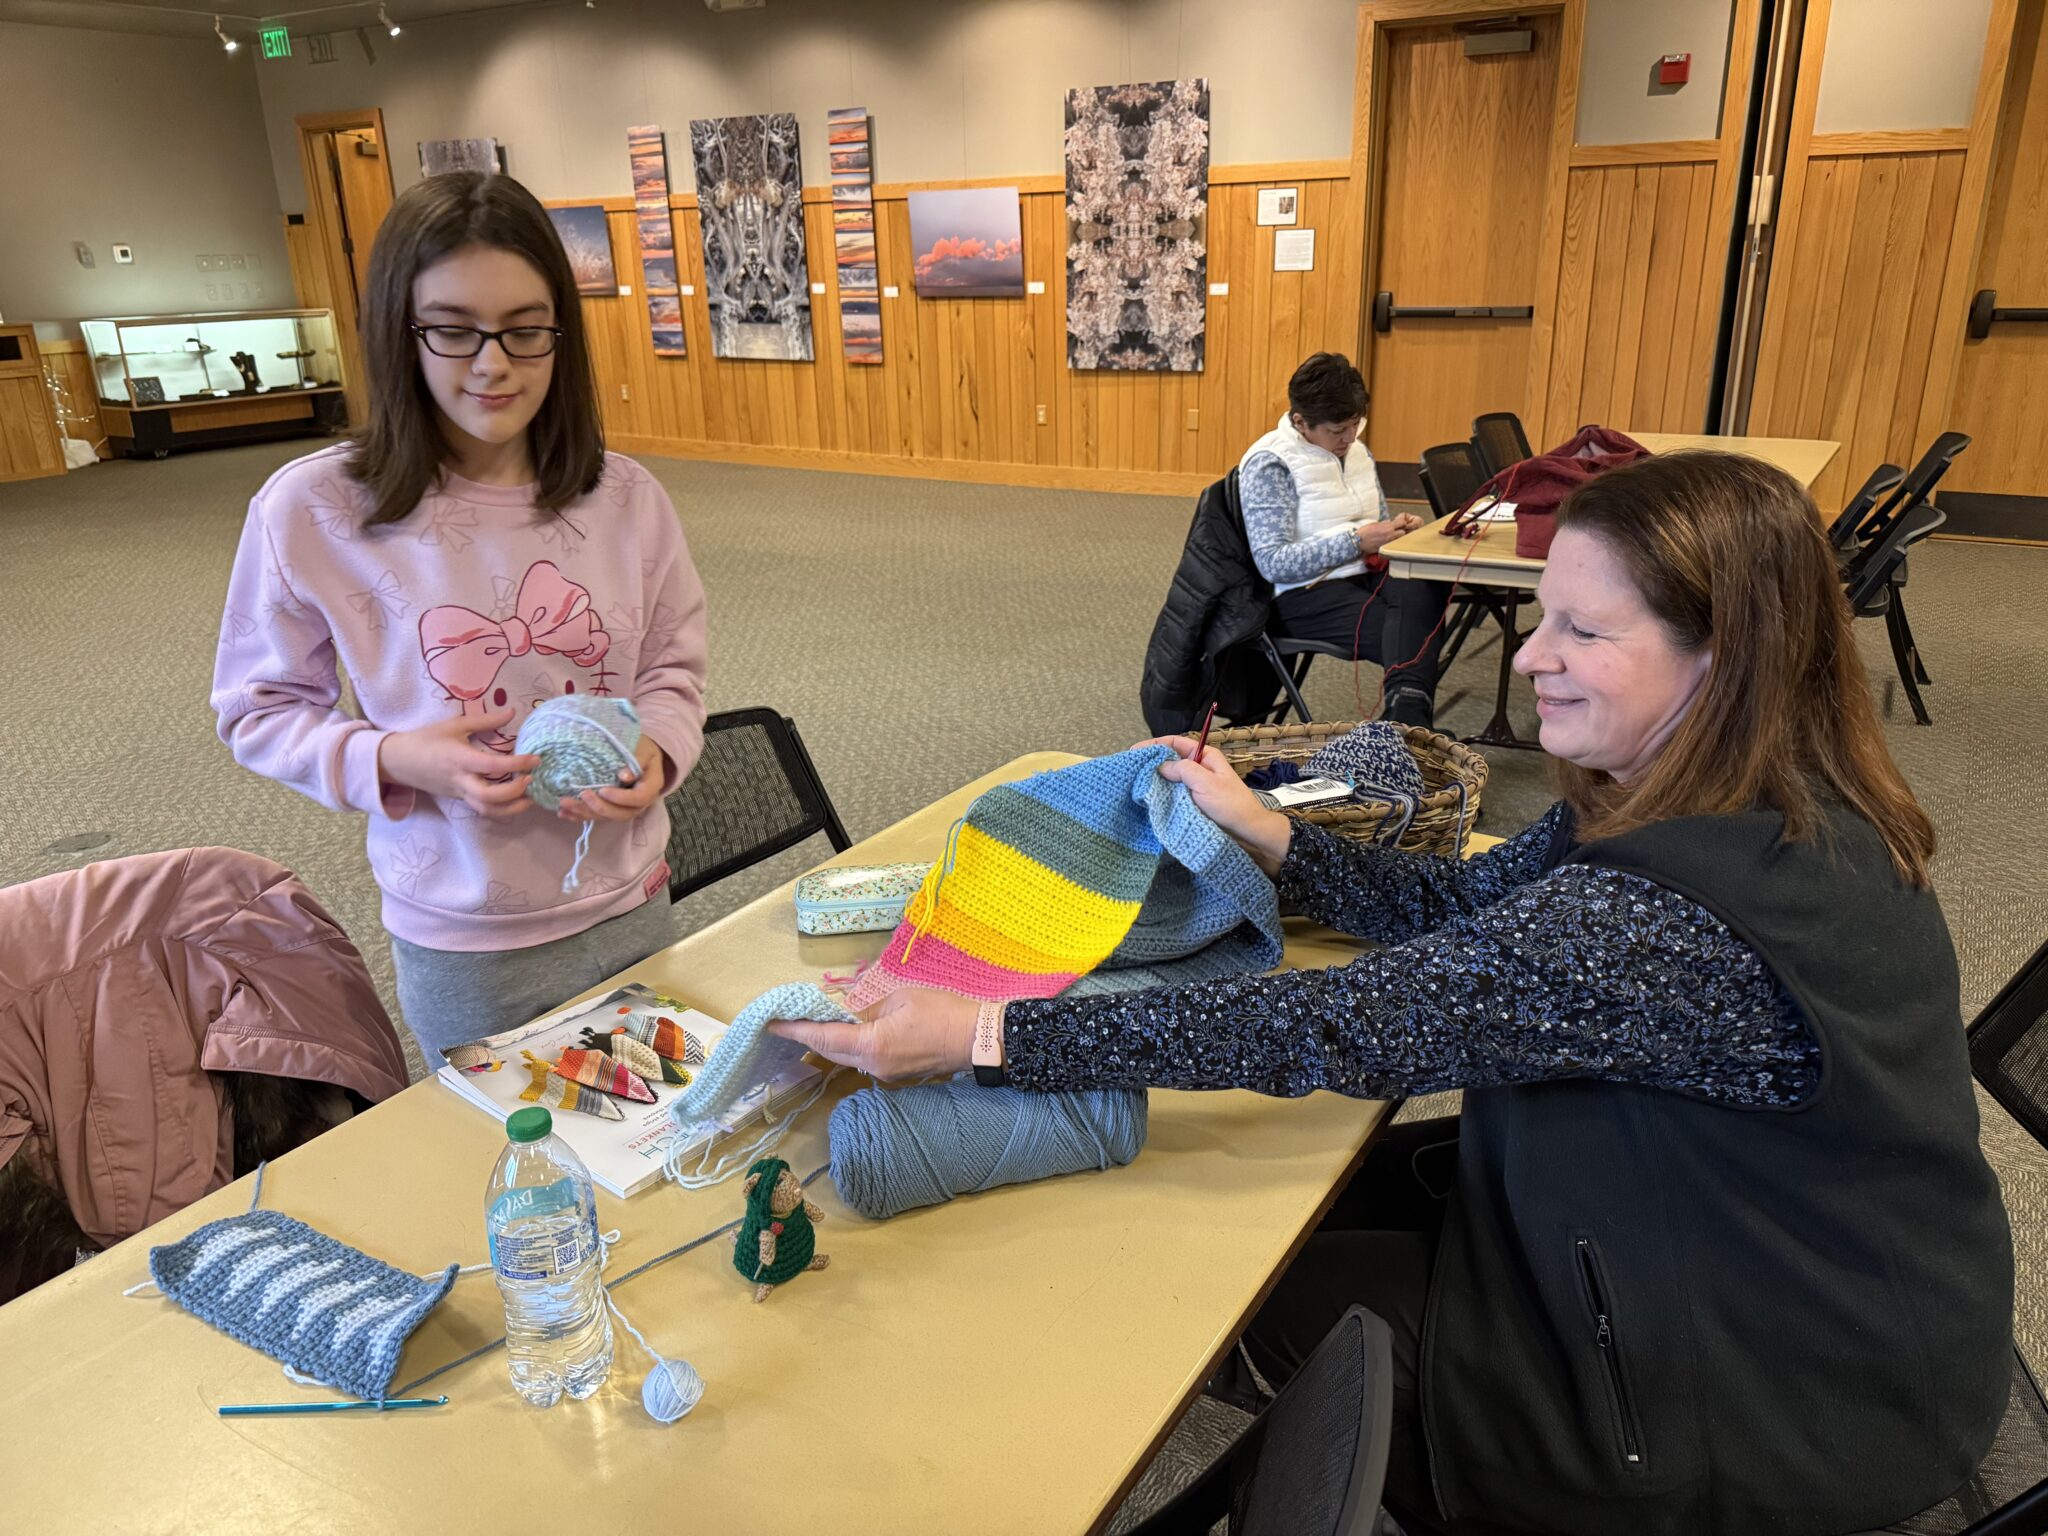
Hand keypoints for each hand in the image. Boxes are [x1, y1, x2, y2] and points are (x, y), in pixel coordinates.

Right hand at [379, 708, 540, 819]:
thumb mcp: (455, 725)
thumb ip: (486, 721)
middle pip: (488, 797)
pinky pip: (482, 810)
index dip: (516, 764)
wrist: (399, 761)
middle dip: (514, 792)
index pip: (491, 766)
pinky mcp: (460, 800)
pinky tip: (517, 800)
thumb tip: (513, 712)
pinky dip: (502, 810)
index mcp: (459, 758)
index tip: (535, 759)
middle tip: (532, 780)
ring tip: (531, 797)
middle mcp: (460, 780)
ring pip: (486, 810)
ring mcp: (459, 793)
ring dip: (512, 808)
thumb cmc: (427, 739)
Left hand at [557, 734, 666, 822]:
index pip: (639, 798)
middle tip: (582, 794)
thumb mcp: (644, 748)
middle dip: (600, 807)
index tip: (603, 790)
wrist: (642, 753)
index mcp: (650, 787)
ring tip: (565, 803)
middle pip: (622, 814)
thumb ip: (637, 760)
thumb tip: (624, 776)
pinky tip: (563, 813)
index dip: (621, 798)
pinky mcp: (611, 808)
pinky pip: (597, 816)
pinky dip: (579, 816)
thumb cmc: (643, 747)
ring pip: (607, 817)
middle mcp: (640, 803)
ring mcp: (625, 807)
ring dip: (585, 813)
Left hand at [766, 986, 977, 1081]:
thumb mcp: (901, 999)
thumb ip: (866, 1009)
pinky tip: (842, 1032)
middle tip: (786, 1019)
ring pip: (845, 1056)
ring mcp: (884, 1073)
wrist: (979, 1040)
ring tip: (808, 1022)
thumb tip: (845, 1013)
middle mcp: (873, 1066)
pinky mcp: (895, 1073)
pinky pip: (862, 1059)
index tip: (773, 1024)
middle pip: (830, 1051)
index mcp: (872, 1045)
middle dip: (807, 1035)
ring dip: (827, 1041)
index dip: (796, 1031)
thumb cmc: (943, 1012)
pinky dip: (847, 1045)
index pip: (824, 1037)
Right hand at [1145, 736, 1292, 875]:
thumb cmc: (1230, 804)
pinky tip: (1149, 798)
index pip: (1175, 743)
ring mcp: (1195, 785)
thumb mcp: (1206, 783)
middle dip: (1152, 762)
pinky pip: (1173, 793)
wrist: (1246, 831)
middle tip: (1131, 768)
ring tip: (1135, 783)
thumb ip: (1182, 770)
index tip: (1135, 751)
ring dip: (1155, 780)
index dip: (1155, 744)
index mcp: (1205, 756)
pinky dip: (1162, 794)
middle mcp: (1199, 768)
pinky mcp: (1193, 801)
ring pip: (1170, 778)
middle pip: (1171, 759)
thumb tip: (1159, 766)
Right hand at [1356, 512, 1424, 555]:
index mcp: (1388, 527)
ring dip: (1397, 538)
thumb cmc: (1365, 532)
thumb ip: (1385, 523)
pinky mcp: (1385, 548)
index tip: (1399, 523)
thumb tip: (1390, 523)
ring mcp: (1388, 542)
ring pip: (1399, 539)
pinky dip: (1392, 543)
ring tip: (1392, 537)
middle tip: (1397, 531)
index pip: (1402, 523)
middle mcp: (1390, 534)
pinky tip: (1387, 542)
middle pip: (1403, 532)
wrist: (1358, 541)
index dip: (1402, 523)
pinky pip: (1392, 544)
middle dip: (1401, 531)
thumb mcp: (1375, 524)